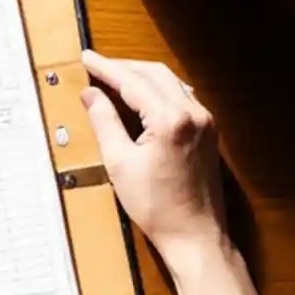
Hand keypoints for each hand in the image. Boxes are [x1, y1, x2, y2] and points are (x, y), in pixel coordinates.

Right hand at [80, 50, 226, 267]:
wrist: (196, 236)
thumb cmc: (158, 207)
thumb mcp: (119, 163)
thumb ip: (104, 122)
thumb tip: (91, 95)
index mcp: (171, 120)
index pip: (132, 82)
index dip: (106, 68)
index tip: (86, 58)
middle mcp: (194, 114)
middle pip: (154, 73)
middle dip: (124, 67)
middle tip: (97, 66)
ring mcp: (205, 122)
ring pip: (170, 82)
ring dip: (142, 76)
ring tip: (116, 78)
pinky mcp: (208, 132)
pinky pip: (182, 96)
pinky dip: (159, 89)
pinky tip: (144, 95)